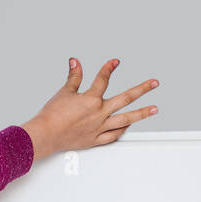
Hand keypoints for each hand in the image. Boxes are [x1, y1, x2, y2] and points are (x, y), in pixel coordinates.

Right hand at [22, 58, 157, 161]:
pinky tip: (129, 126)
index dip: (109, 68)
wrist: (46, 135)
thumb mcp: (64, 92)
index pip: (103, 80)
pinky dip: (122, 131)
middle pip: (125, 99)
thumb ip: (74, 77)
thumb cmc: (52, 116)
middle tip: (154, 83)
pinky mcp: (96, 139)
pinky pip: (114, 135)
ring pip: (125, 120)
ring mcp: (99, 127)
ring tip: (154, 109)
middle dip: (141, 90)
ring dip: (141, 113)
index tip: (115, 62)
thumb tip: (76, 62)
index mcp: (91, 100)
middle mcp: (99, 113)